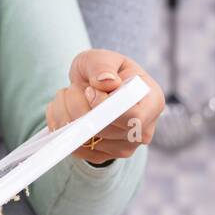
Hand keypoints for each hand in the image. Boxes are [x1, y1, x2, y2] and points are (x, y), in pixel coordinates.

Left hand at [46, 49, 165, 163]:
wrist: (91, 89)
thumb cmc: (102, 71)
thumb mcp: (101, 57)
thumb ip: (103, 65)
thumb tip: (107, 81)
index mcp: (152, 102)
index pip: (133, 118)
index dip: (105, 106)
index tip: (89, 90)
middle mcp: (143, 131)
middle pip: (107, 131)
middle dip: (79, 108)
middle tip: (71, 89)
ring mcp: (123, 148)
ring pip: (88, 141)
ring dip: (66, 116)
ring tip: (67, 96)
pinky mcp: (103, 157)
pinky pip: (76, 148)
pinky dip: (62, 128)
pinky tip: (64, 111)